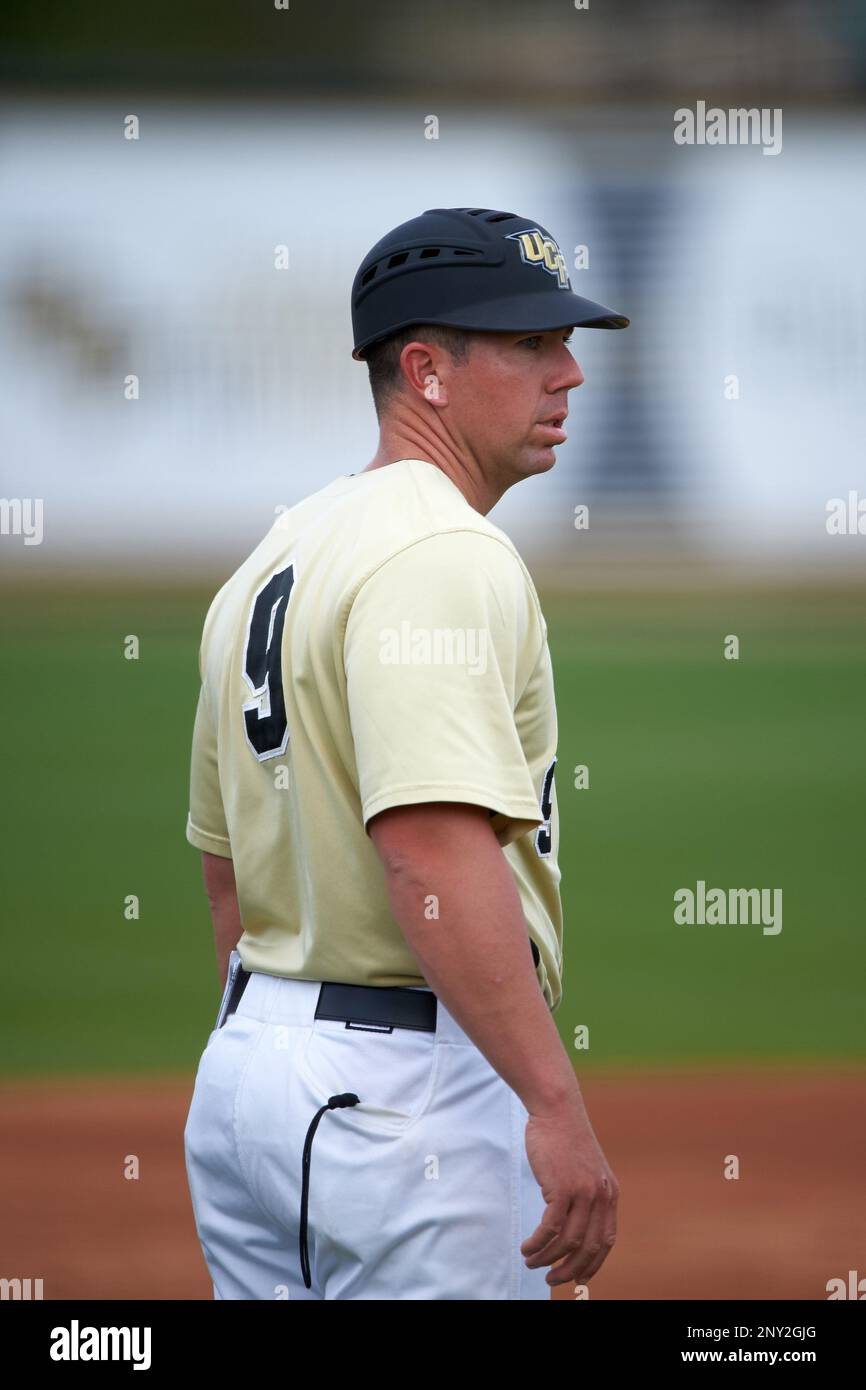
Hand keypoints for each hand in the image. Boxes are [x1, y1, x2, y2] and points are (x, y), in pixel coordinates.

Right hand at [521, 1101, 618, 1288]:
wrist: (556, 1110)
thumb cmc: (564, 1139)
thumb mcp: (585, 1169)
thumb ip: (586, 1194)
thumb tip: (574, 1224)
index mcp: (610, 1193)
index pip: (606, 1241)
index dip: (592, 1264)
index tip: (577, 1278)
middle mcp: (601, 1196)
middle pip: (589, 1247)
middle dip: (570, 1270)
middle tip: (552, 1279)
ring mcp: (583, 1192)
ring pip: (568, 1241)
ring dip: (547, 1257)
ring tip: (531, 1261)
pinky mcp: (563, 1187)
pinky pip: (551, 1227)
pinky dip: (538, 1243)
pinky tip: (527, 1246)